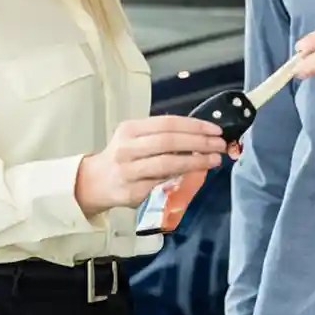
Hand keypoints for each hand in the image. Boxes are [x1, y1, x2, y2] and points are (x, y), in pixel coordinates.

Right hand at [75, 115, 226, 216]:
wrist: (94, 183)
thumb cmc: (123, 157)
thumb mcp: (136, 138)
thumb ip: (161, 135)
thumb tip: (199, 134)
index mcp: (130, 129)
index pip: (167, 123)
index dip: (194, 125)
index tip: (214, 129)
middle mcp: (128, 148)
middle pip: (169, 141)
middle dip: (199, 142)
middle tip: (220, 144)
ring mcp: (129, 170)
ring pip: (167, 163)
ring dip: (195, 160)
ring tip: (214, 159)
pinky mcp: (133, 191)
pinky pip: (162, 181)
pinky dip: (182, 174)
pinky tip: (196, 172)